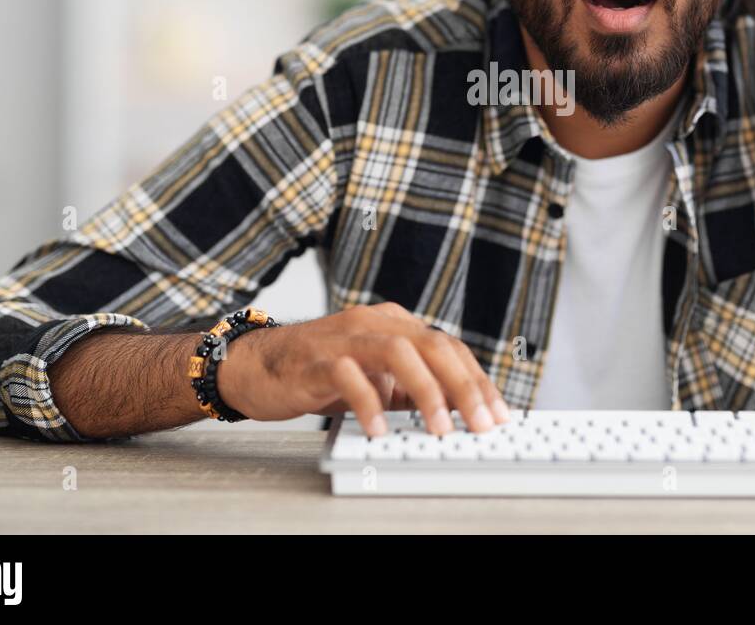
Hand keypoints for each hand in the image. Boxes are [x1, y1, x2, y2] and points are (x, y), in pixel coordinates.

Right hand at [217, 302, 510, 436]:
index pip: (450, 346)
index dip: (478, 380)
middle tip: (481, 424)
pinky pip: (348, 376)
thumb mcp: (376, 377)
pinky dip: (369, 403)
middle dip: (465, 387)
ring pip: (399, 352)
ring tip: (439, 428)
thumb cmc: (318, 371)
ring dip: (426, 391)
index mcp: (395, 324)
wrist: (256, 365)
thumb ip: (412, 386)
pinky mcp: (315, 360)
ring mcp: (345, 338)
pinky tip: (378, 430)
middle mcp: (375, 323)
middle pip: (434, 345)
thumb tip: (459, 411)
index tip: (498, 413)